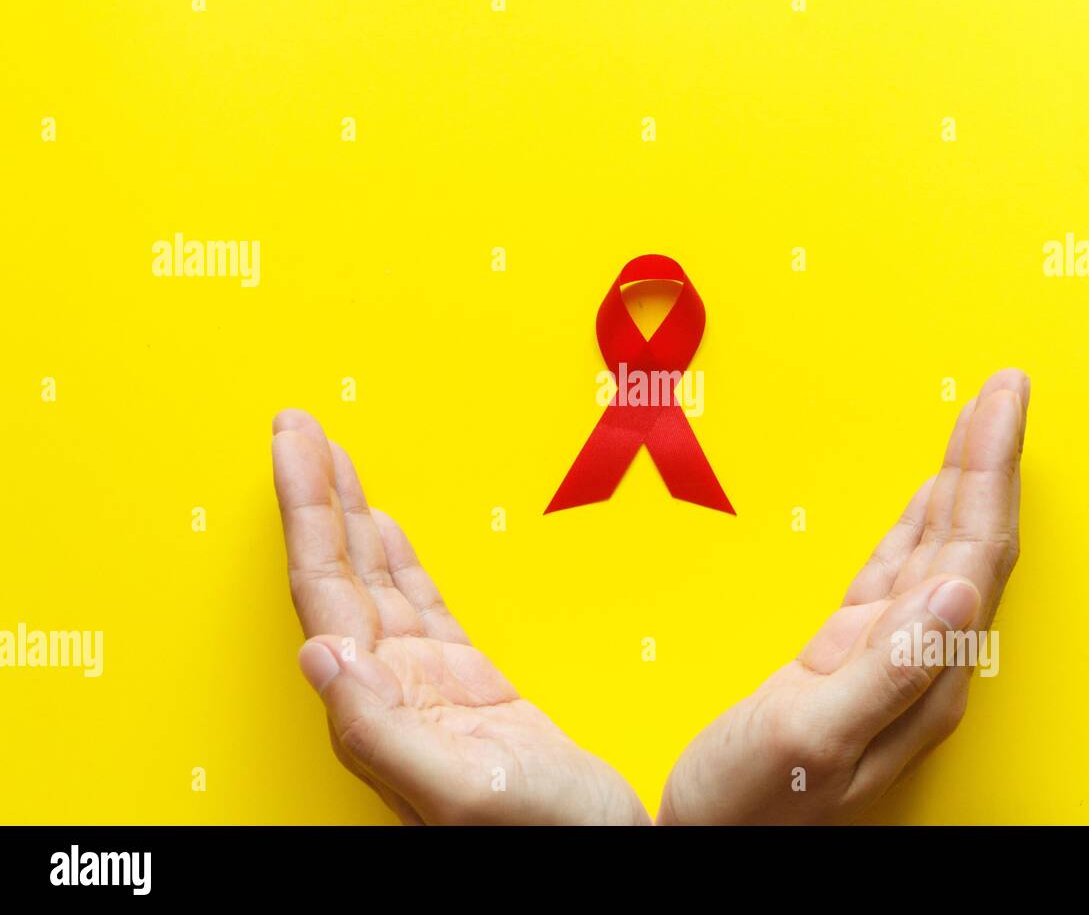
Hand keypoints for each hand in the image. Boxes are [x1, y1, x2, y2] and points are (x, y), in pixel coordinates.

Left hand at [271, 410, 649, 824]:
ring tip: (330, 459)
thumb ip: (383, 730)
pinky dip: (399, 557)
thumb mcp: (462, 789)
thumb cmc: (542, 840)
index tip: (294, 446)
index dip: (305, 512)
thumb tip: (319, 655)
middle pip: (338, 571)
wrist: (601, 855)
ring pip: (373, 580)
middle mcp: (388, 690)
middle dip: (316, 495)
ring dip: (350, 516)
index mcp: (376, 708)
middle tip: (299, 427)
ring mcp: (425, 684)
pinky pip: (418, 601)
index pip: (325, 590)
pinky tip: (387, 529)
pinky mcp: (464, 682)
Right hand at [658, 369, 1028, 823]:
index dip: (990, 472)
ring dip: (962, 479)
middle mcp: (921, 660)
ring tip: (979, 419)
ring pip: (940, 548)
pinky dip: (918, 519)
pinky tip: (929, 494)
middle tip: (1004, 387)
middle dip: (989, 459)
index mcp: (923, 675)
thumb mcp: (813, 734)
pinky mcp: (852, 651)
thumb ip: (891, 666)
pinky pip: (899, 566)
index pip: (973, 554)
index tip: (1003, 401)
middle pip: (970, 540)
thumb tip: (957, 586)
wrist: (714, 839)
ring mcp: (889, 654)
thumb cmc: (752, 801)